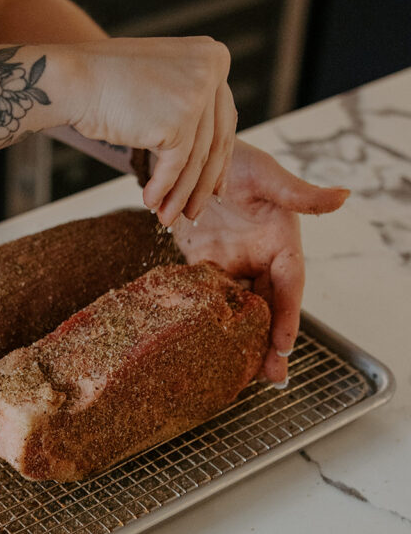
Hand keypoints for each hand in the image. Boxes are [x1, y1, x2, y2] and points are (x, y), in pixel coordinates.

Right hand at [65, 36, 236, 225]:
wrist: (74, 79)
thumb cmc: (105, 79)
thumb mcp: (160, 78)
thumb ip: (187, 100)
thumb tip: (204, 145)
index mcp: (213, 56)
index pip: (223, 117)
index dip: (218, 157)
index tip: (213, 186)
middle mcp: (212, 71)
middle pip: (214, 140)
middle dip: (202, 182)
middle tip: (195, 210)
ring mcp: (197, 96)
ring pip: (195, 158)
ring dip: (180, 194)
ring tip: (168, 216)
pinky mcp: (178, 123)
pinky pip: (175, 167)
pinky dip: (162, 189)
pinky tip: (150, 203)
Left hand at [171, 140, 348, 383]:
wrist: (189, 155)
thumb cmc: (233, 158)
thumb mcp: (265, 175)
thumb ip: (299, 193)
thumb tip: (344, 196)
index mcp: (282, 241)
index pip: (289, 286)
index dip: (288, 316)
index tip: (284, 345)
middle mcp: (261, 258)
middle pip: (268, 307)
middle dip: (269, 342)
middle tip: (269, 377)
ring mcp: (233, 263)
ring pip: (241, 310)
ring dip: (242, 340)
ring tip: (239, 375)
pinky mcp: (204, 265)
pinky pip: (209, 299)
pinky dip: (210, 322)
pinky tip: (205, 348)